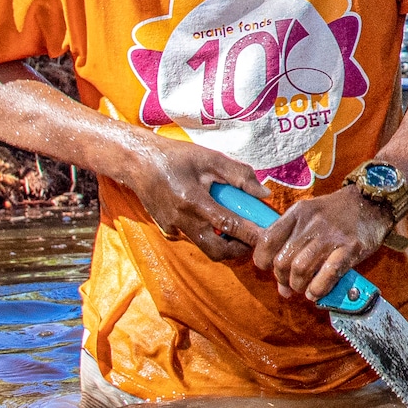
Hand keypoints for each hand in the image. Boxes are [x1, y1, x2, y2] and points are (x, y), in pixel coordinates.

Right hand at [122, 134, 264, 261]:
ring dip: (224, 243)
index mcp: (193, 201)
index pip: (228, 225)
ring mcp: (173, 228)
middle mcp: (182, 220)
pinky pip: (192, 238)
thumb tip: (263, 193)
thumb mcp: (210, 158)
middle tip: (253, 239)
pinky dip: (206, 234)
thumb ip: (239, 175)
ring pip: (205, 247)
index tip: (269, 240)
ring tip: (236, 229)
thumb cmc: (176, 157)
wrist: (138, 162)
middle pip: (217, 251)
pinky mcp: (167, 230)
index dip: (251, 235)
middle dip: (238, 250)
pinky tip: (210, 218)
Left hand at [254, 185, 396, 303]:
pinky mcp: (351, 247)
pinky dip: (318, 288)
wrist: (371, 200)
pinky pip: (328, 274)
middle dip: (283, 279)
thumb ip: (292, 242)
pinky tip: (316, 292)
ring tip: (305, 288)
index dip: (263, 260)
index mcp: (297, 213)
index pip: (266, 240)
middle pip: (282, 260)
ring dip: (299, 285)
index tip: (270, 269)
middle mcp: (311, 223)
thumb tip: (281, 284)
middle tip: (291, 284)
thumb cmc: (337, 213)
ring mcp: (331, 236)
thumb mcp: (309, 215)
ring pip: (300, 269)